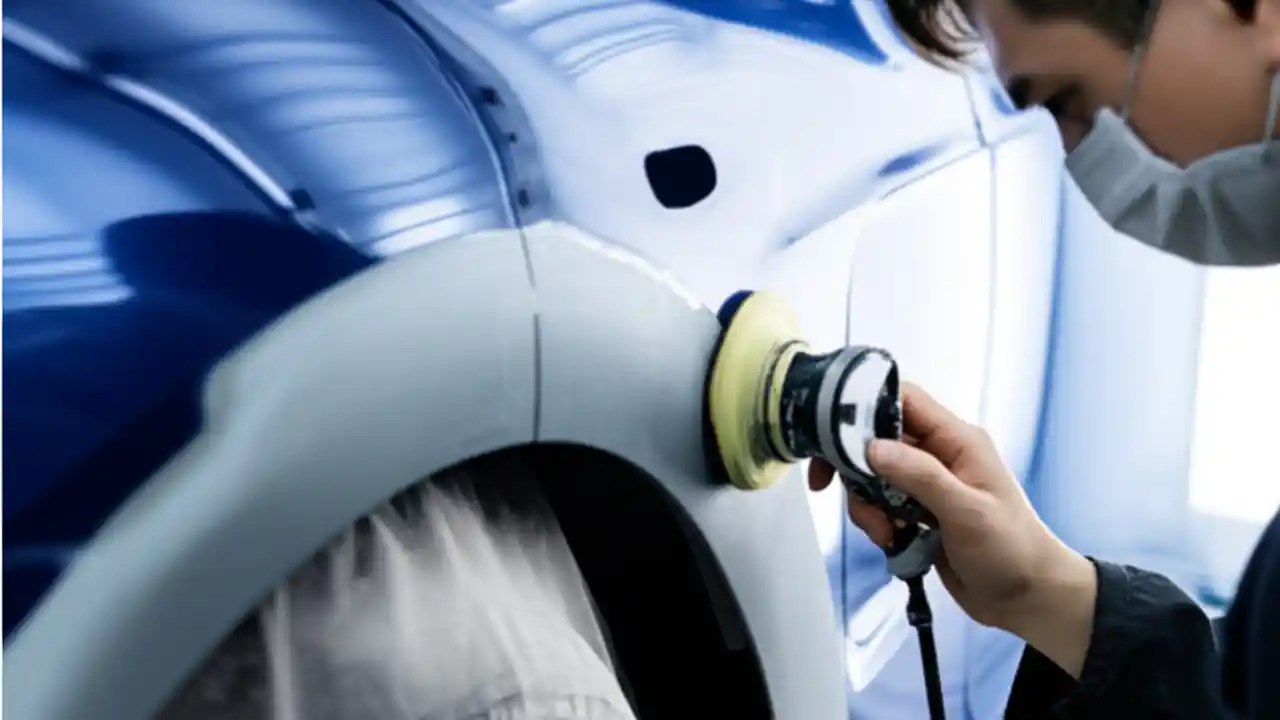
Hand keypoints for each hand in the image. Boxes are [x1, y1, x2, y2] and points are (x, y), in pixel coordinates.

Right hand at [809, 382, 1097, 677]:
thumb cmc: (1011, 551)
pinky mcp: (917, 513)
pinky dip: (876, 521)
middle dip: (857, 466)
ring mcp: (926, 485)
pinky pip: (880, 504)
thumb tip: (871, 448)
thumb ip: (920, 476)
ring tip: (885, 531)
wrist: (1027, 599)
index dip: (865, 406)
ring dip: (866, 502)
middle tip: (840, 489)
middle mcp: (939, 455)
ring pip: (874, 476)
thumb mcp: (967, 511)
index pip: (904, 401)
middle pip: (878, 439)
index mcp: (956, 440)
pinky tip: (892, 541)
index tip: (833, 434)